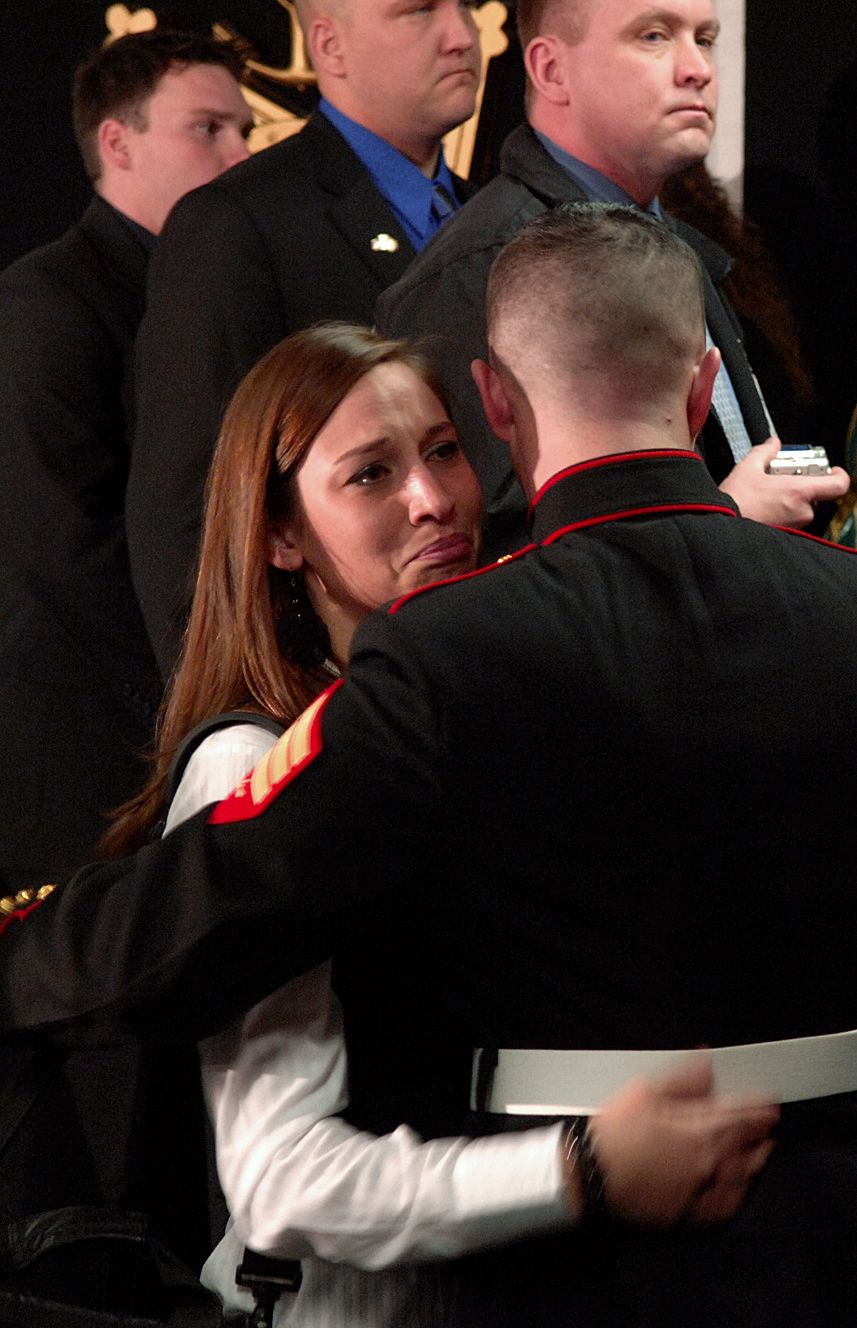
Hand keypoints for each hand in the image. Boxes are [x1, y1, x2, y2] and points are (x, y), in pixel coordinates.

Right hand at [562, 1057, 777, 1226]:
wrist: (592, 1175)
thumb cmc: (616, 1131)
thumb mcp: (645, 1091)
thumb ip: (683, 1078)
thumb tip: (709, 1063)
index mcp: (699, 1131)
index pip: (741, 1117)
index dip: (759, 1107)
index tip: (772, 1102)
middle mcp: (708, 1163)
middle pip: (746, 1147)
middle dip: (761, 1133)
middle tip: (770, 1124)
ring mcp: (700, 1190)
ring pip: (741, 1177)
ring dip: (756, 1161)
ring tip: (763, 1150)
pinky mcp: (689, 1211)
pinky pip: (724, 1206)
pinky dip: (738, 1194)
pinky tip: (739, 1188)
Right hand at [719, 438, 849, 527]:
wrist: (719, 527)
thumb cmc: (735, 502)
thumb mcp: (747, 468)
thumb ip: (765, 452)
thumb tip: (773, 444)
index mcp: (799, 492)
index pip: (838, 485)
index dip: (839, 475)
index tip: (830, 470)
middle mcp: (802, 511)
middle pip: (816, 494)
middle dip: (801, 485)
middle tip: (783, 478)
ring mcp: (795, 526)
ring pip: (802, 508)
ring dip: (790, 499)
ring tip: (769, 492)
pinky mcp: (785, 535)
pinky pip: (791, 519)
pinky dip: (783, 511)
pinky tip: (764, 505)